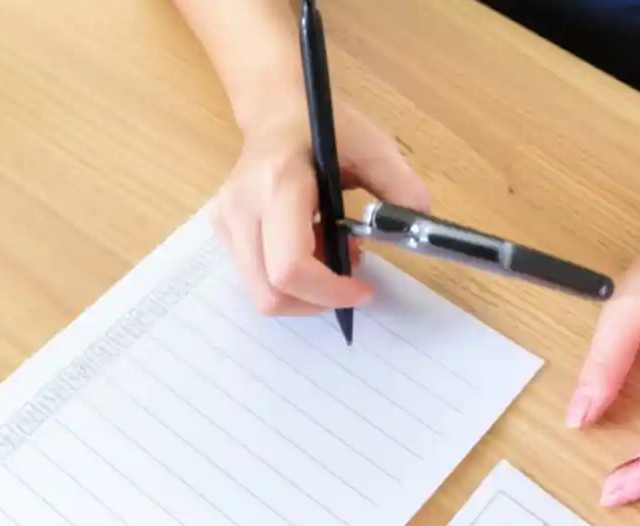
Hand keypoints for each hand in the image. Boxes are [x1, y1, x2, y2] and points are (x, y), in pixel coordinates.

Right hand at [213, 103, 430, 314]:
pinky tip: (308, 246)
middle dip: (316, 300)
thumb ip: (399, 187)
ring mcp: (224, 223)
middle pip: (269, 294)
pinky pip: (255, 278)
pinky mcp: (221, 233)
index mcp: (277, 184)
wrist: (275, 111)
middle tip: (349, 279)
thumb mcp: (372, 146)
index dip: (330, 292)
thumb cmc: (324, 126)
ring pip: (261, 293)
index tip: (364, 289)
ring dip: (304, 290)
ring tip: (330, 253)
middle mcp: (240, 209)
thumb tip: (418, 228)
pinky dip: (289, 279)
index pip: (290, 267)